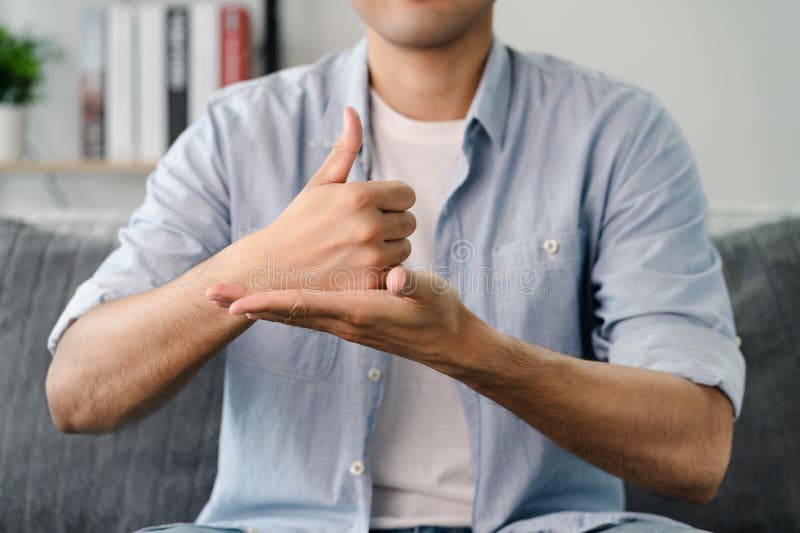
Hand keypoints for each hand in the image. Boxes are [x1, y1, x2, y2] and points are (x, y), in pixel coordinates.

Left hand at [207, 266, 485, 371]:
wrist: (446, 343)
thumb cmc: (438, 314)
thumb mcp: (429, 295)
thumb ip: (412, 287)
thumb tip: (398, 280)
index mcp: (358, 311)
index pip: (305, 306)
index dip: (269, 303)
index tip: (235, 303)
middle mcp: (343, 322)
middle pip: (287, 314)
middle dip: (248, 305)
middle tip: (211, 295)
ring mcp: (342, 324)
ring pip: (292, 316)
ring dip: (258, 308)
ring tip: (227, 299)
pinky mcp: (347, 322)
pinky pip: (305, 316)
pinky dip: (280, 310)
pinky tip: (268, 304)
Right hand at [221, 107, 416, 294]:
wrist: (273, 269)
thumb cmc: (299, 222)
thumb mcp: (320, 183)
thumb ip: (344, 149)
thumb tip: (351, 110)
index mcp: (359, 196)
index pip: (407, 194)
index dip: (392, 200)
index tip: (372, 208)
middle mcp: (368, 226)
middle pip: (409, 222)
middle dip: (391, 224)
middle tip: (361, 231)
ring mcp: (370, 257)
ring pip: (405, 248)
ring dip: (390, 249)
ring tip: (359, 250)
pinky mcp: (370, 283)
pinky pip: (396, 273)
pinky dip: (384, 272)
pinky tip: (359, 269)